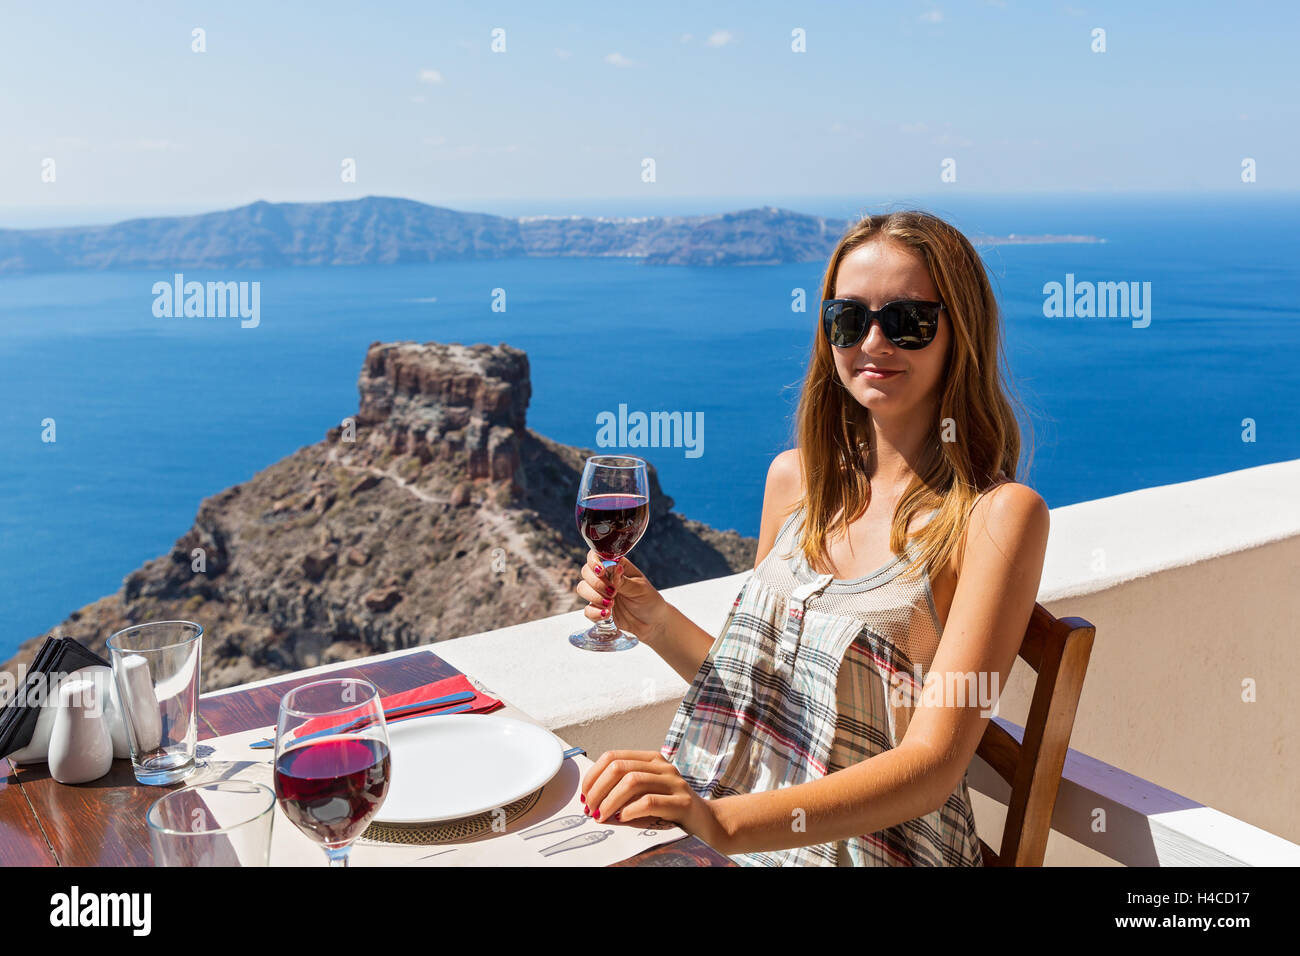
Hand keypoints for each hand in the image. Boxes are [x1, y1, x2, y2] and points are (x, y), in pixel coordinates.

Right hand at [575, 551, 667, 643]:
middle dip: (596, 583)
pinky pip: (587, 610)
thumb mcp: (639, 589)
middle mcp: (606, 578)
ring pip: (583, 589)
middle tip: (613, 593)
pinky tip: (607, 615)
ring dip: (594, 597)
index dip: (594, 562)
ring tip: (611, 604)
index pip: (597, 556)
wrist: (652, 623)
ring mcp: (600, 593)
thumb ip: (624, 581)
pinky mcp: (598, 609)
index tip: (601, 572)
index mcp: (616, 567)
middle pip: (586, 572)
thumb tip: (615, 568)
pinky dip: (594, 613)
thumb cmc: (649, 600)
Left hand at [579, 749, 730, 852]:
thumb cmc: (674, 810)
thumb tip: (592, 796)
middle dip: (598, 788)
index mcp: (651, 760)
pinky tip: (623, 818)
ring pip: (632, 781)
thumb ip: (627, 789)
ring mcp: (674, 783)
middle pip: (619, 767)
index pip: (613, 756)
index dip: (594, 775)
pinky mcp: (683, 802)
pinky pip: (650, 802)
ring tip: (602, 815)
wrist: (710, 824)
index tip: (585, 795)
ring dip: (610, 800)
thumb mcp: (648, 793)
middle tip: (590, 808)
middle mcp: (663, 767)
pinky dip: (631, 810)